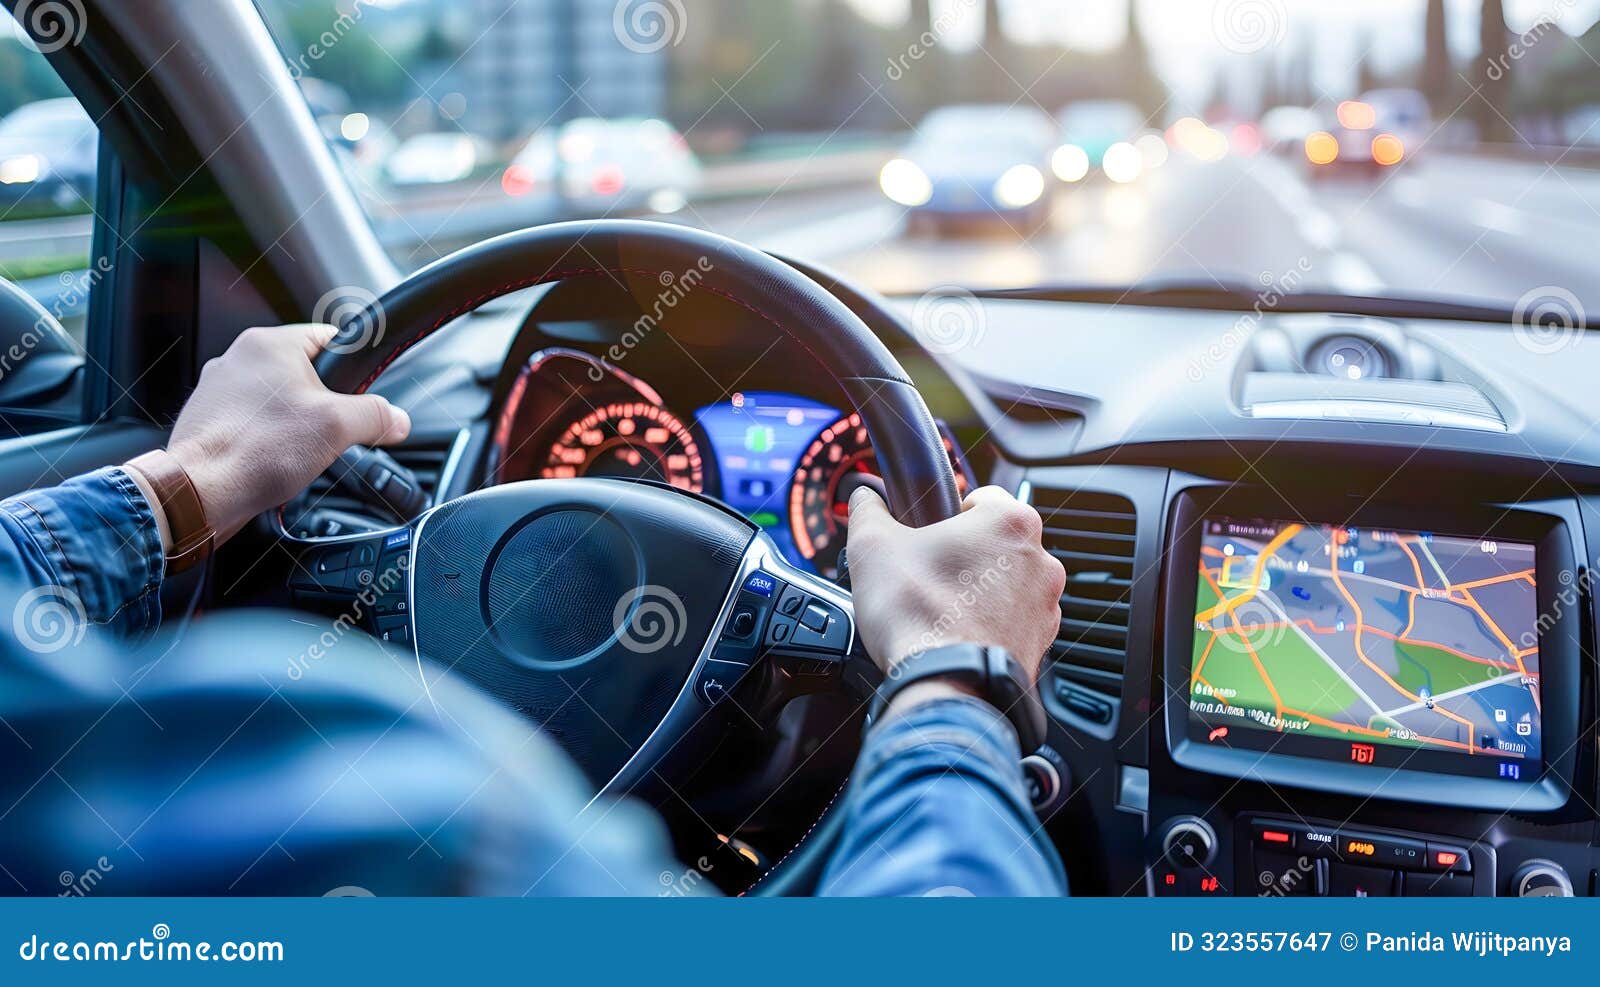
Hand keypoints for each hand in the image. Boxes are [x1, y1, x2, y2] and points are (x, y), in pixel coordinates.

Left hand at [156, 324, 409, 541]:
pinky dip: (270, 439)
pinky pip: (255, 422)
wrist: (201, 492)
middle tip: (331, 431)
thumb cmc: (255, 451)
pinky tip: (275, 462)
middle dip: (325, 404)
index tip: (364, 391)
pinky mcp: (210, 419)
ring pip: (279, 400)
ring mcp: (219, 389)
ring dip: (296, 424)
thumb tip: (397, 419)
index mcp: (269, 344)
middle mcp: (239, 358)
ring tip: (299, 451)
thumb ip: (377, 416)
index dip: (355, 366)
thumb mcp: (338, 428)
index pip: (330, 338)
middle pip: (305, 373)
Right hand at [846, 485, 1064, 700]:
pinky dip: (989, 625)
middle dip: (965, 555)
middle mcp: (1041, 559)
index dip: (947, 516)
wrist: (946, 687)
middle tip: (928, 575)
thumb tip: (864, 498)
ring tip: (941, 609)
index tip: (927, 537)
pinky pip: (1013, 621)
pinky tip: (958, 635)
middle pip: (996, 543)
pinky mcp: (1042, 642)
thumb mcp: (872, 547)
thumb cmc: (919, 615)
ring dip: (980, 590)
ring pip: (1007, 583)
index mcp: (1010, 521)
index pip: (981, 497)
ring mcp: (1046, 604)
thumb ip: (868, 511)